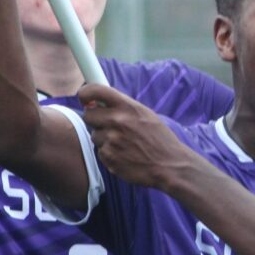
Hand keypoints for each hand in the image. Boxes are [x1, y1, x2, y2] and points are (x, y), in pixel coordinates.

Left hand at [80, 84, 195, 190]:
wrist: (169, 164)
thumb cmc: (160, 139)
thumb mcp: (146, 115)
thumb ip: (123, 107)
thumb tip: (99, 103)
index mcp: (128, 107)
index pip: (95, 90)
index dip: (85, 93)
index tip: (85, 98)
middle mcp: (117, 121)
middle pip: (88, 115)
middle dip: (95, 119)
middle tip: (108, 125)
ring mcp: (111, 140)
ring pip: (94, 135)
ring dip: (104, 138)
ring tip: (124, 143)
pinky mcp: (108, 157)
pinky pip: (100, 151)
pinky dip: (109, 153)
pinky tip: (125, 154)